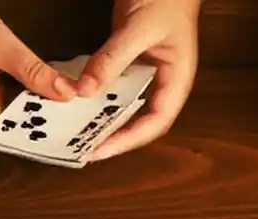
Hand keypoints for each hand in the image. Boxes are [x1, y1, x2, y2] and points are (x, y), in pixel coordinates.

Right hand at [0, 0, 74, 129]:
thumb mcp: (1, 44)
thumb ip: (35, 72)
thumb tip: (69, 94)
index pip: (12, 134)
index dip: (43, 133)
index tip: (72, 128)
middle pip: (8, 129)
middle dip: (40, 123)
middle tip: (74, 117)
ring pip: (3, 119)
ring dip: (29, 112)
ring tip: (62, 107)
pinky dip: (16, 103)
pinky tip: (38, 95)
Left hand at [77, 0, 200, 160]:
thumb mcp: (137, 29)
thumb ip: (112, 60)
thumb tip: (85, 90)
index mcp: (177, 80)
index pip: (156, 122)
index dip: (129, 140)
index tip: (101, 149)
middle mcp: (164, 82)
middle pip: (142, 121)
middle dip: (115, 138)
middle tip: (85, 148)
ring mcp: (149, 72)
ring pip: (127, 105)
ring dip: (106, 119)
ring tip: (80, 131)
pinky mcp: (134, 61)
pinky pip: (116, 86)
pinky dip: (99, 95)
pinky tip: (81, 100)